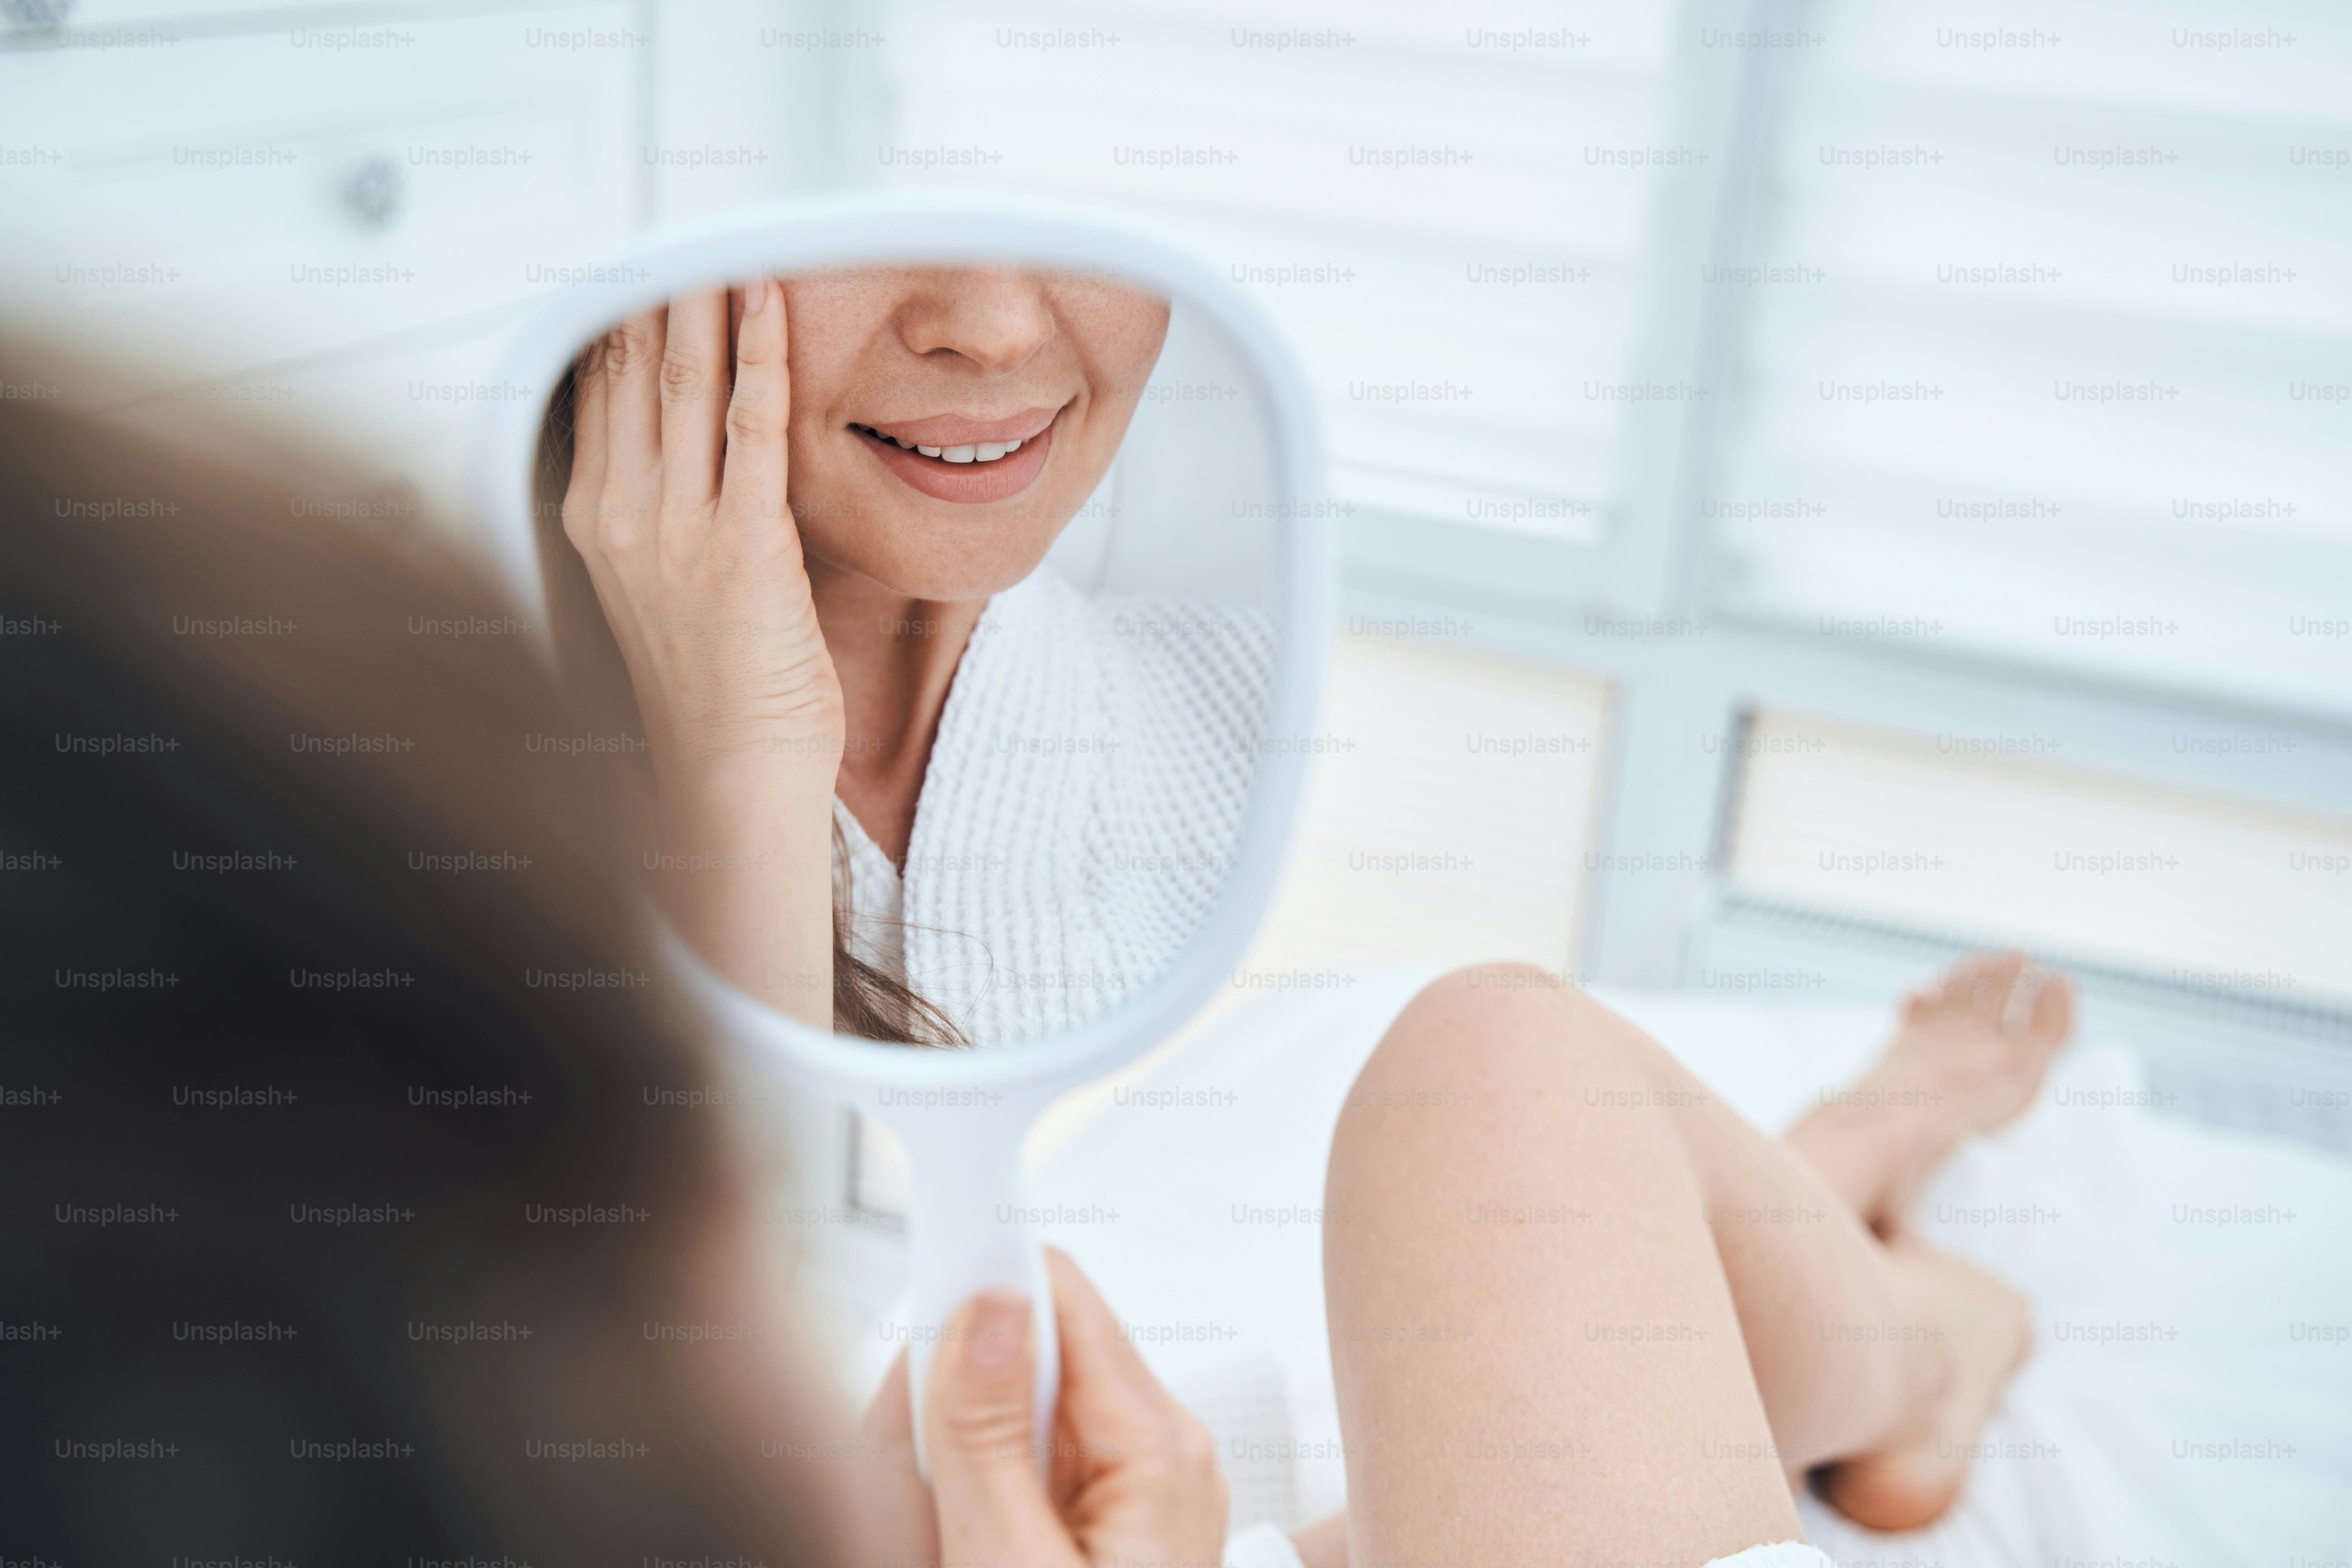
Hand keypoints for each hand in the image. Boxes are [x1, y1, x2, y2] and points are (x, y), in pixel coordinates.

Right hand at [560, 281, 837, 1016]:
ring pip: (687, 382)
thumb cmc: (713, 690)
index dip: (621, 312)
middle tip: (683, 217)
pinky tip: (770, 302)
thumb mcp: (664, 583)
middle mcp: (625, 516)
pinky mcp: (745, 545)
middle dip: (661, 287)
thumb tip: (685, 439)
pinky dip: (763, 355)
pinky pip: (753, 427)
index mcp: (598, 521)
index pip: (598, 388)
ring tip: (726, 235)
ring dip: (708, 300)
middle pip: (635, 368)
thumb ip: (665, 507)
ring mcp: (679, 529)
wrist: (734, 772)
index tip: (641, 256)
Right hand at [861, 1249, 1230, 1567]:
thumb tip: (987, 1305)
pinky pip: (1009, 1473)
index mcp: (1159, 1448)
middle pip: (1014, 1361)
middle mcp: (1157, 1454)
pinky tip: (945, 1546)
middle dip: (938, 1418)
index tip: (905, 1350)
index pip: (1056, 1295)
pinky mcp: (1096, 1525)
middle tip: (908, 1505)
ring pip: (998, 1419)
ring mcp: (1129, 1492)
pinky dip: (960, 1504)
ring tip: (927, 1542)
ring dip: (937, 1472)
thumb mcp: (1011, 1567)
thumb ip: (986, 1438)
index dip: (969, 1301)